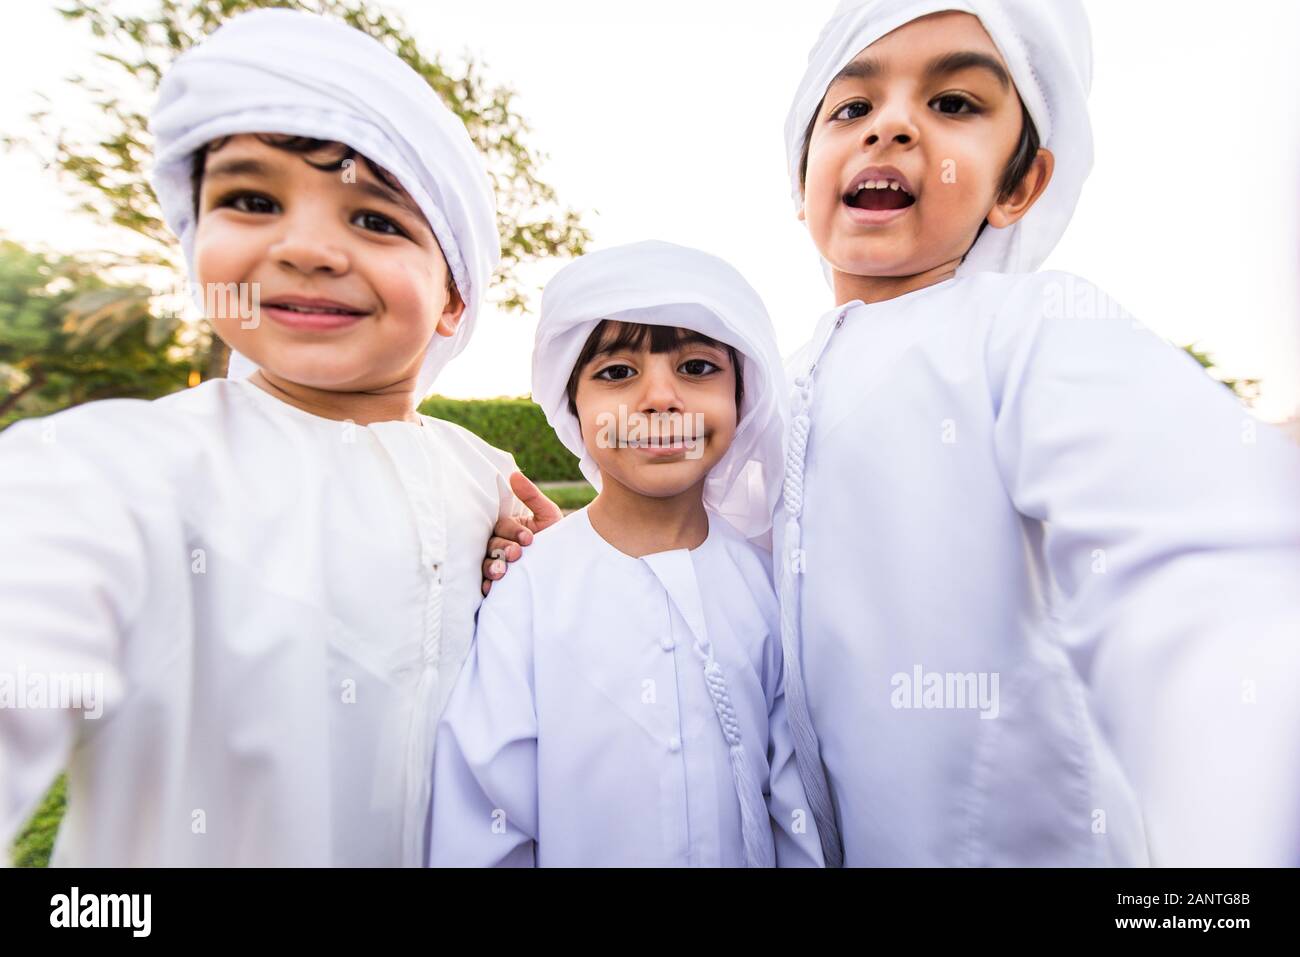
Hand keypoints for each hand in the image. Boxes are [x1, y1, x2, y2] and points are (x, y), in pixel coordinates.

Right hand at [481, 471, 563, 595]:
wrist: (570, 563)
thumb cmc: (557, 535)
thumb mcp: (548, 514)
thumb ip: (531, 496)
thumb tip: (514, 474)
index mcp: (509, 528)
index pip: (502, 526)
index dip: (513, 531)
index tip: (529, 538)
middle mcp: (500, 545)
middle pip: (491, 545)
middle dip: (503, 549)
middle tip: (516, 554)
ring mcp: (499, 564)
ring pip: (486, 563)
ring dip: (491, 567)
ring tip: (502, 572)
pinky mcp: (501, 583)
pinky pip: (487, 585)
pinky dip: (487, 586)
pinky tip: (491, 588)